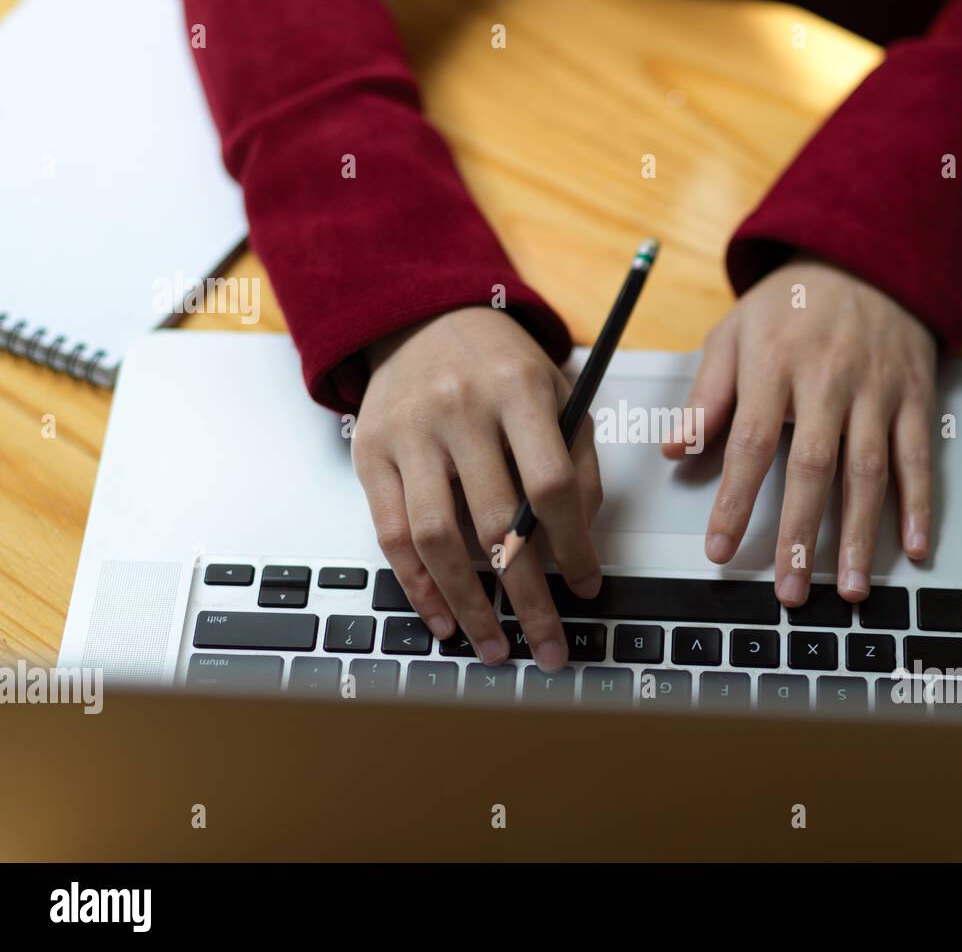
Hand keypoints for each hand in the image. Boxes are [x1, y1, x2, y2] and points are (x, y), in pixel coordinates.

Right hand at [352, 308, 602, 671]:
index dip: (574, 546)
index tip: (588, 587)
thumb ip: (578, 462)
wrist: (424, 319)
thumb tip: (579, 545)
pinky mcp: (370, 453)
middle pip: (496, 522)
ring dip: (468, 604)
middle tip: (549, 645)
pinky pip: (390, 534)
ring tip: (494, 646)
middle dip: (528, 595)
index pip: (551, 484)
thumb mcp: (559, 394)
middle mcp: (459, 408)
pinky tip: (442, 617)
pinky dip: (418, 585)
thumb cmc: (502, 368)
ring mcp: (409, 432)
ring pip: (436, 537)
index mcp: (518, 389)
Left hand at [663, 255, 936, 604]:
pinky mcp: (915, 398)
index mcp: (775, 366)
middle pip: (814, 467)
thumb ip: (705, 395)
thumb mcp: (733, 334)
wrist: (865, 260)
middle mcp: (829, 381)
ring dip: (862, 534)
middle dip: (802, 535)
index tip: (719, 549)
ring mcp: (877, 391)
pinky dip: (921, 505)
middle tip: (791, 590)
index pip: (751, 444)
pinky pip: (919, 457)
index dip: (735, 501)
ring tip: (852, 588)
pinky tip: (916, 548)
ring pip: (869, 472)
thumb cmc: (789, 307)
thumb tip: (671, 450)